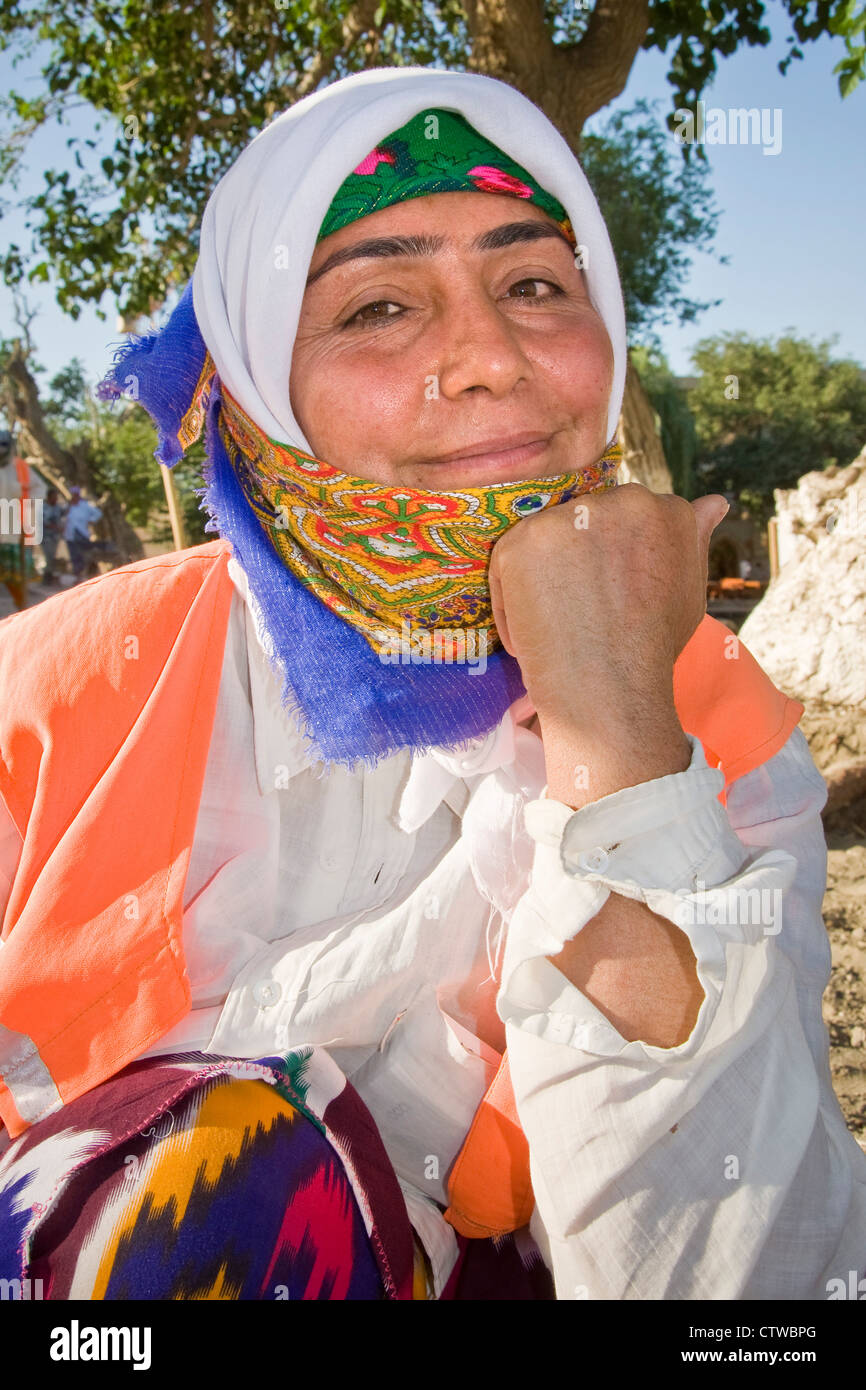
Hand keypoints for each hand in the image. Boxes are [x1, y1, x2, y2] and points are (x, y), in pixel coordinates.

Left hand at [488, 483, 728, 740]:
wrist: (609, 689)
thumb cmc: (652, 650)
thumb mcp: (689, 590)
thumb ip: (692, 539)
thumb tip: (714, 501)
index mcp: (666, 508)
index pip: (626, 514)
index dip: (612, 557)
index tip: (610, 594)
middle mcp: (622, 500)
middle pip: (587, 518)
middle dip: (579, 558)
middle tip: (582, 609)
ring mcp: (571, 516)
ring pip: (548, 536)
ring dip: (545, 574)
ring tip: (562, 622)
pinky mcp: (525, 538)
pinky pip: (510, 560)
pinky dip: (514, 597)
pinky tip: (537, 629)